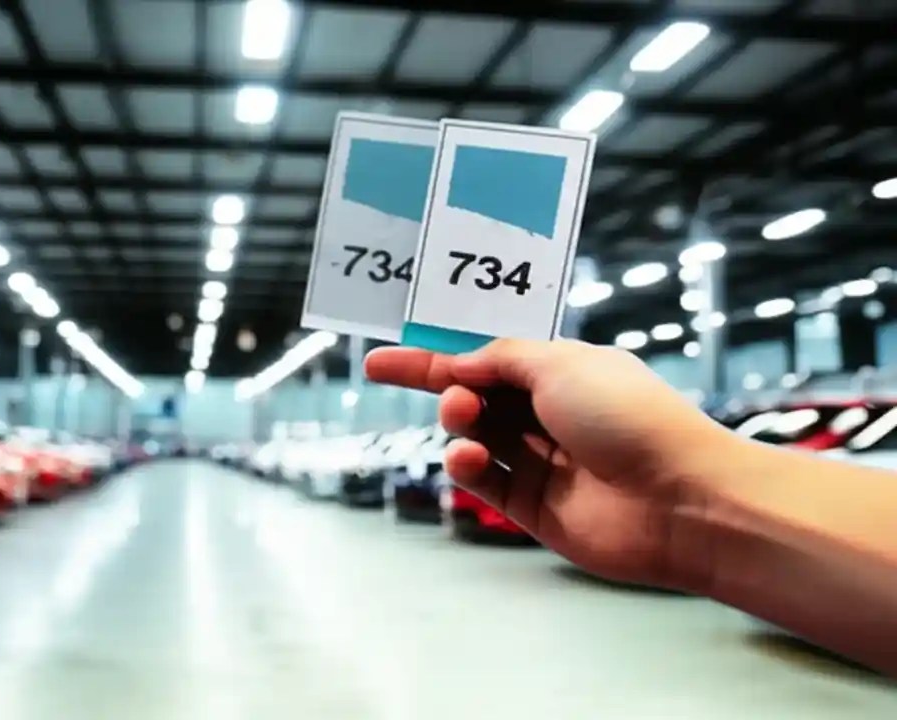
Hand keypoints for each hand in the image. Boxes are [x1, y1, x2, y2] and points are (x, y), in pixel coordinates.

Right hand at [366, 339, 734, 589]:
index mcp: (559, 372)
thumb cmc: (630, 417)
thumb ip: (500, 358)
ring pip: (473, 437)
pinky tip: (467, 457)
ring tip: (465, 423)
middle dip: (444, 390)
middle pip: (472, 397)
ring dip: (459, 424)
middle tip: (452, 396)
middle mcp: (547, 414)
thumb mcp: (560, 363)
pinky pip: (480, 480)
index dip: (434, 358)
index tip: (381, 361)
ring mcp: (538, 461)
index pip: (484, 359)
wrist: (678, 500)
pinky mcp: (530, 506)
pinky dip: (465, 465)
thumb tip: (460, 363)